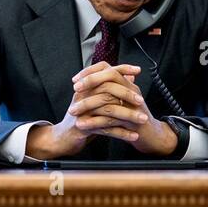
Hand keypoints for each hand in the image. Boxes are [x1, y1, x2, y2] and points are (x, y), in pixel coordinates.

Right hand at [25, 62, 176, 158]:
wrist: (65, 137)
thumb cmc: (84, 118)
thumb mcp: (97, 100)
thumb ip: (112, 88)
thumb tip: (130, 75)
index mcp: (87, 87)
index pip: (104, 71)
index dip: (121, 69)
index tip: (137, 70)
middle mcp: (83, 96)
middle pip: (108, 90)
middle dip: (127, 95)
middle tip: (141, 102)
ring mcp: (82, 111)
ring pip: (109, 110)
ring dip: (128, 116)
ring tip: (142, 120)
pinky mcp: (83, 126)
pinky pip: (106, 128)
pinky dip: (121, 133)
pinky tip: (133, 136)